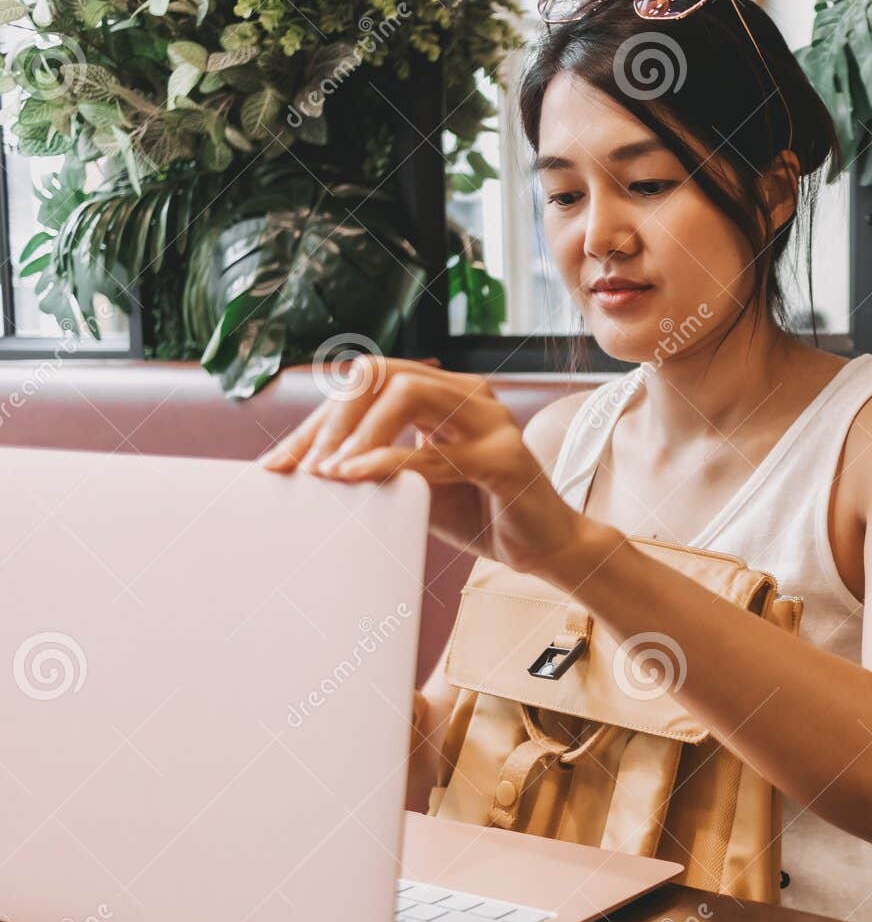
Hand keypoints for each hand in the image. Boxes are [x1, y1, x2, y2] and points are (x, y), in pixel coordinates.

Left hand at [257, 356, 582, 574]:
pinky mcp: (504, 458)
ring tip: (327, 471)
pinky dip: (388, 461)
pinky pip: (436, 451)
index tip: (279, 462)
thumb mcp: (417, 484)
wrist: (543, 546)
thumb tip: (310, 469)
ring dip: (358, 432)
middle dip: (331, 419)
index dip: (318, 419)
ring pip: (407, 394)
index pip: (369, 382)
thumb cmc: (480, 512)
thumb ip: (378, 466)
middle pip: (381, 375)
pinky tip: (355, 477)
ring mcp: (491, 421)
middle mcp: (470, 394)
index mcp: (446, 393)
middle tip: (299, 467)